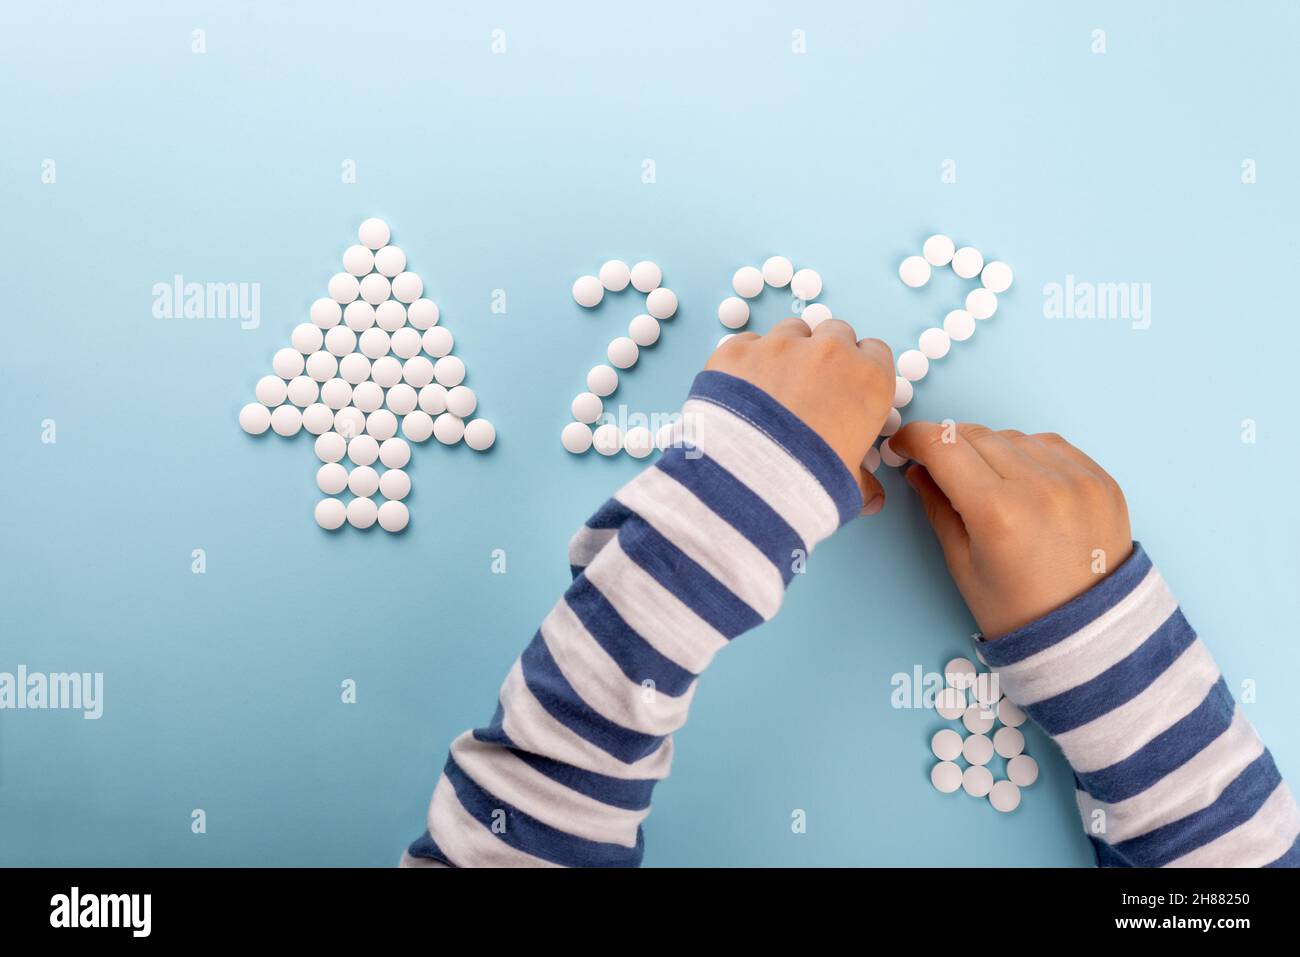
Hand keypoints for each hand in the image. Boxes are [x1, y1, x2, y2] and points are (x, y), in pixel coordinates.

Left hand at [706, 318, 895, 513]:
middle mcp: (830, 353)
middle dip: (826, 355)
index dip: (860, 369)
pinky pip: (747, 344)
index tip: (847, 387)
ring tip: (771, 389)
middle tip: (809, 389)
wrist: (747, 479)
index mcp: (869, 382)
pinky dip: (745, 363)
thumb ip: (863, 483)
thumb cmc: (809, 483)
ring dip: (787, 352)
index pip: (875, 352)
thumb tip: (873, 498)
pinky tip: (737, 393)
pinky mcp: (738, 350)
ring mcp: (781, 345)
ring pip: (791, 331)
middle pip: (835, 333)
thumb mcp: (848, 488)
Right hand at [889, 422, 1132, 637]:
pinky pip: (1051, 446)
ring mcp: (1076, 479)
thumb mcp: (962, 563)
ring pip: (1013, 436)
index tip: (904, 444)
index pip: (943, 446)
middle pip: (976, 435)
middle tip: (938, 464)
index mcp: (997, 512)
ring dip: (989, 449)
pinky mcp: (1100, 479)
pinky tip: (1022, 480)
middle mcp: (1040, 486)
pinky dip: (1028, 454)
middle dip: (949, 444)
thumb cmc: (1019, 610)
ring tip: (987, 481)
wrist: (1089, 632)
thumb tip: (919, 469)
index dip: (915, 438)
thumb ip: (937, 506)